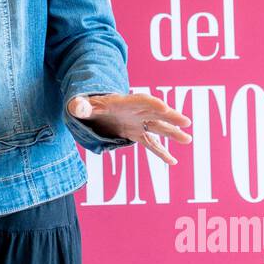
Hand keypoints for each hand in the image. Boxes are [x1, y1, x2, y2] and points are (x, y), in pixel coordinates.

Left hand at [67, 91, 191, 164]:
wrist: (93, 110)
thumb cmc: (89, 105)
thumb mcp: (82, 105)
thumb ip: (80, 106)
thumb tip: (76, 107)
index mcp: (124, 102)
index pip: (142, 101)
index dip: (152, 104)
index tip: (164, 107)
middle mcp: (136, 112)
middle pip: (156, 113)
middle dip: (171, 117)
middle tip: (186, 122)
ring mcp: (138, 123)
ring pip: (159, 128)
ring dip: (173, 133)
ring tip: (188, 139)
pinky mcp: (136, 134)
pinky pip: (151, 143)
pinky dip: (161, 152)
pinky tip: (173, 162)